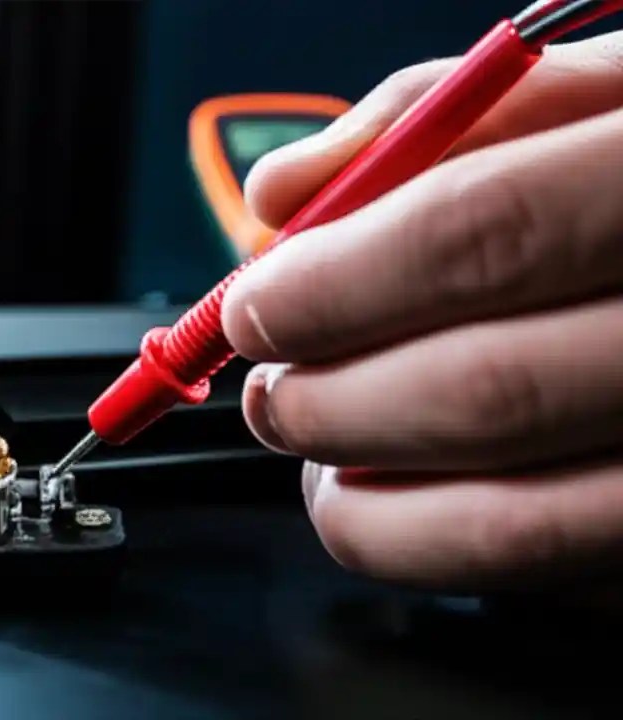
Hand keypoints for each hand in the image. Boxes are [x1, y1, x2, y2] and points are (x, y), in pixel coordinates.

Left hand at [224, 32, 622, 592]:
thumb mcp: (580, 97)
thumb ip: (424, 123)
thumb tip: (278, 200)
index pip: (477, 236)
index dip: (332, 285)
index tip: (250, 309)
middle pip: (481, 393)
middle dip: (325, 402)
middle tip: (274, 392)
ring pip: (509, 526)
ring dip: (361, 503)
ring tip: (320, 455)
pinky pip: (546, 578)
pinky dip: (439, 550)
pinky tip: (410, 497)